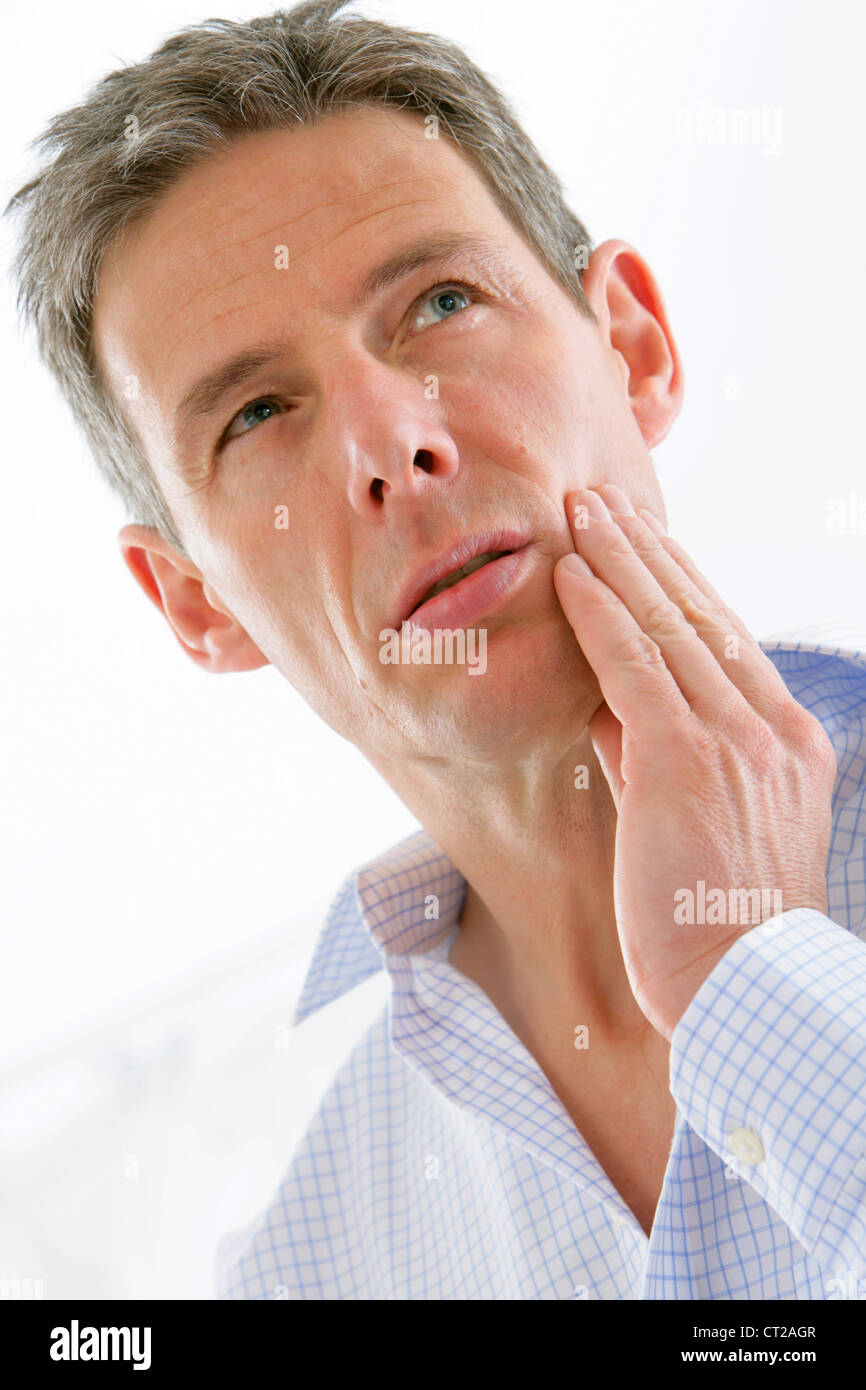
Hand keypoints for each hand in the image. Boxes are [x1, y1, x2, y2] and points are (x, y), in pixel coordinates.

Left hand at [553, 483, 836, 1040]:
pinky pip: (636, 668)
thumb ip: (654, 761)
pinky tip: (572, 573)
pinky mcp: (688, 760)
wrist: (747, 993)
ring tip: (583, 511)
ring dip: (620, 561)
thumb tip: (605, 709)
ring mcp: (737, 740)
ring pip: (669, 627)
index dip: (681, 587)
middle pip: (702, 617)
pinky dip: (602, 614)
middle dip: (648, 553)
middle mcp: (772, 729)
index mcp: (787, 745)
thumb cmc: (717, 927)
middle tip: (606, 503)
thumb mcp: (694, 826)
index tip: (646, 547)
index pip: (727, 644)